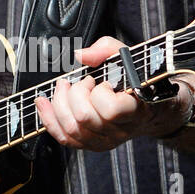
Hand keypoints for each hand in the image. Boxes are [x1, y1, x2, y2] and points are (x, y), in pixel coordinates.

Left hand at [33, 36, 185, 151]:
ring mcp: (106, 141)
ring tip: (64, 87)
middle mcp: (121, 130)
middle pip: (84, 118)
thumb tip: (81, 56)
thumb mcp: (127, 56)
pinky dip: (49, 119)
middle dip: (75, 94)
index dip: (99, 92)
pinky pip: (65, 139)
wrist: (151, 105)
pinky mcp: (93, 145)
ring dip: (60, 103)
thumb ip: (106, 49)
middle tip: (82, 82)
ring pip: (71, 130)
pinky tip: (43, 103)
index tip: (102, 81)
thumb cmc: (138, 80)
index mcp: (135, 109)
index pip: (110, 110)